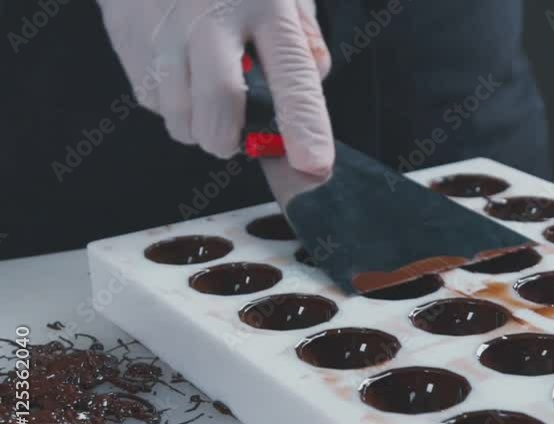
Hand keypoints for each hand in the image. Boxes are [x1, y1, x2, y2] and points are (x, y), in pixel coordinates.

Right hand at [96, 0, 333, 174]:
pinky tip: (180, 74)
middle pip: (220, 109)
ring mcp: (163, 28)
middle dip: (230, 141)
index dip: (304, 127)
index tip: (314, 164)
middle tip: (237, 136)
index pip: (291, 78)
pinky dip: (170, 105)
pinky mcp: (126, 35)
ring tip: (207, 97)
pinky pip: (151, 99)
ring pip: (178, 116)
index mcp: (264, 4)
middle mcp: (211, 17)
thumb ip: (303, 37)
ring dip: (198, 127)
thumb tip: (313, 84)